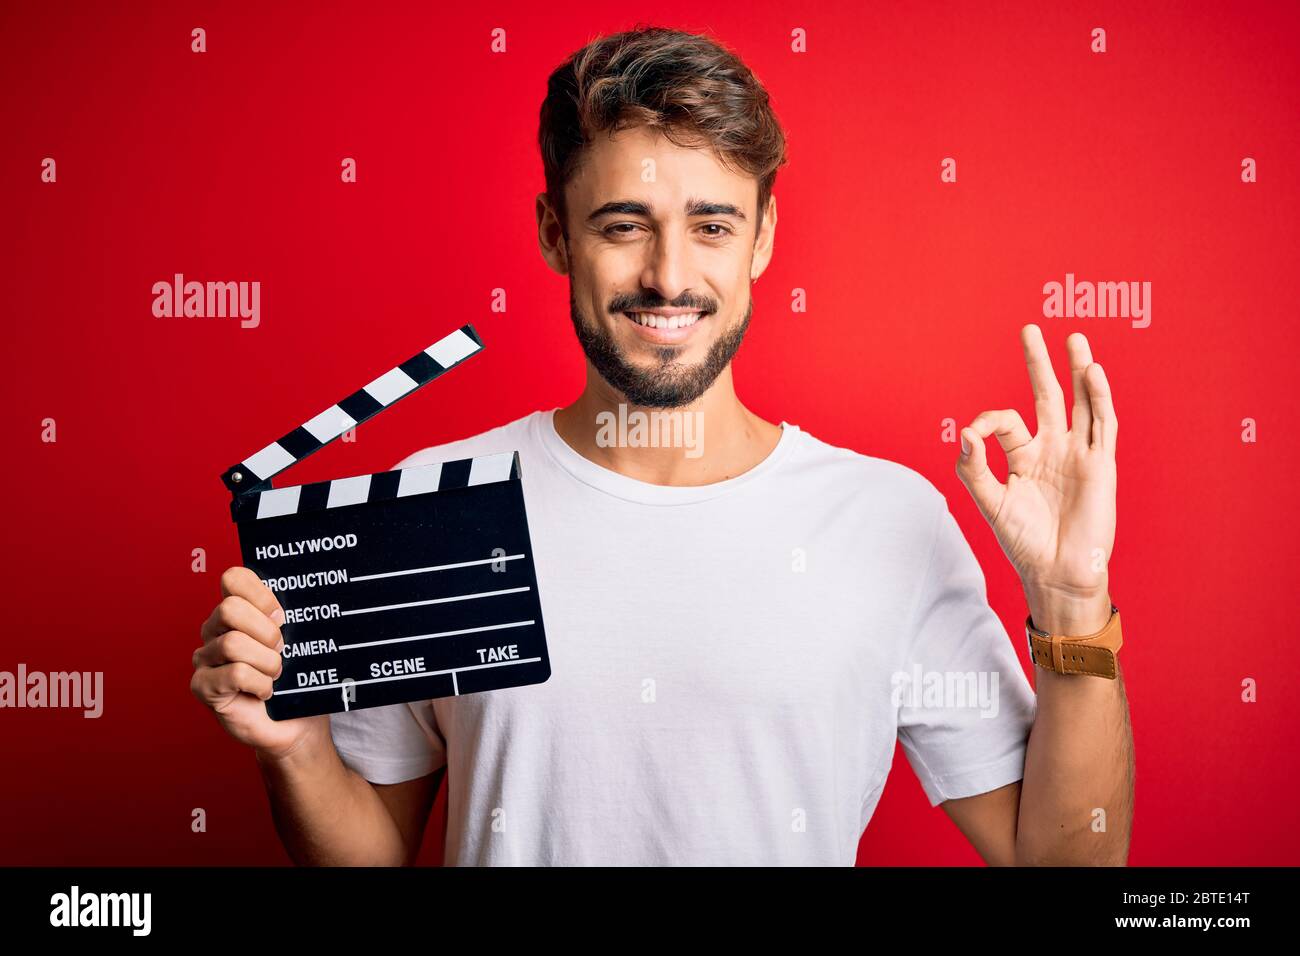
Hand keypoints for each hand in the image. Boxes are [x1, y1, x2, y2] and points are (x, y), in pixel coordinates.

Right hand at [190, 567, 328, 758]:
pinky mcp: (202, 686)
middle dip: (266, 631)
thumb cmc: (296, 679)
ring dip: (267, 662)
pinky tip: (265, 692)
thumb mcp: (298, 641)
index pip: (234, 578)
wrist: (296, 724)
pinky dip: (260, 683)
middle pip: (230, 608)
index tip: (281, 617)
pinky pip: (234, 674)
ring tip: (275, 674)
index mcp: (237, 611)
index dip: (261, 594)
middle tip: (281, 650)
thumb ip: (290, 616)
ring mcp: (204, 658)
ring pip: (232, 643)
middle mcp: (214, 630)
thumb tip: (297, 598)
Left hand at [955, 324, 1116, 633]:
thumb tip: (964, 433)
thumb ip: (973, 468)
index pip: (1007, 422)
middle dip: (1040, 364)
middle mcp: (1053, 450)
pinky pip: (1104, 425)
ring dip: (1079, 371)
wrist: (1056, 572)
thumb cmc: (1023, 542)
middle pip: (1048, 396)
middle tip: (1031, 330)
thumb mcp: (990, 502)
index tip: (975, 435)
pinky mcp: (1101, 465)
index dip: (988, 421)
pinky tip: (1094, 373)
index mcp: (1024, 458)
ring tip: (1075, 340)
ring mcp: (1079, 455)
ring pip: (1082, 403)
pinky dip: (1101, 398)